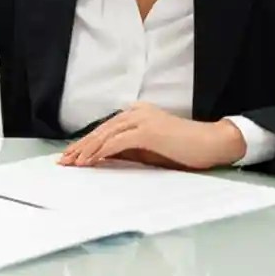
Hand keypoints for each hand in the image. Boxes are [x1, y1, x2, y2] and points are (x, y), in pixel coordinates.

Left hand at [58, 102, 245, 170]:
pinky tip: (92, 160)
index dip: (86, 142)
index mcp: (136, 114)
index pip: (105, 129)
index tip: (71, 156)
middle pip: (101, 130)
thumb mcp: (149, 150)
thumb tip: (102, 159)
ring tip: (74, 163)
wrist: (210, 143)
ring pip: (106, 134)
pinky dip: (103, 151)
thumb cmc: (183, 149)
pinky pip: (119, 141)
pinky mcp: (148, 129)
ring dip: (88, 149)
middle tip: (64, 161)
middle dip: (81, 146)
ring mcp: (142, 119)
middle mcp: (136, 112)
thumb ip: (127, 150)